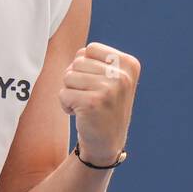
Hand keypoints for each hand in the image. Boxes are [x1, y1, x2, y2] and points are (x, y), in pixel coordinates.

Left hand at [58, 41, 140, 162]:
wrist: (106, 143)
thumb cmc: (103, 106)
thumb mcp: (112, 79)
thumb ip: (97, 61)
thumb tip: (79, 53)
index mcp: (129, 64)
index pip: (90, 49)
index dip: (84, 66)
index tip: (96, 83)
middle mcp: (122, 75)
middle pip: (77, 62)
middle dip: (76, 80)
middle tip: (90, 97)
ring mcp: (109, 89)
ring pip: (68, 76)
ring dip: (70, 92)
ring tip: (86, 105)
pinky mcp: (93, 103)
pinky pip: (63, 93)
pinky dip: (66, 105)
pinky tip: (81, 114)